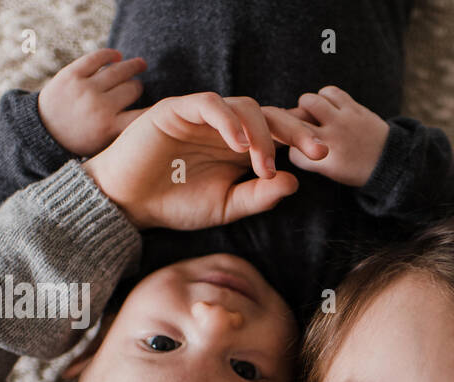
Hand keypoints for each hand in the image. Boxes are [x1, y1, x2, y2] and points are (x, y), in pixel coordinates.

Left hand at [38, 48, 149, 155]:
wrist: (43, 133)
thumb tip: (156, 118)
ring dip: (132, 66)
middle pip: (133, 88)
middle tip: (139, 87)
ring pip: (118, 70)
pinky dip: (110, 55)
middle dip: (138, 87)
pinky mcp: (70, 74)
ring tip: (140, 64)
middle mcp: (100, 107)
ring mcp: (85, 89)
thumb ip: (129, 133)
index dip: (156, 108)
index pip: (145, 114)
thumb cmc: (82, 142)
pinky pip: (96, 58)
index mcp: (111, 128)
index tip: (162, 105)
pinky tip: (117, 56)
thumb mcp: (107, 147)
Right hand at [81, 92, 328, 230]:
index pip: (279, 135)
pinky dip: (227, 119)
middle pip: (270, 115)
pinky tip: (238, 143)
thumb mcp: (226, 206)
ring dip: (260, 133)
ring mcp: (203, 116)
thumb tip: (295, 182)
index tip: (323, 158)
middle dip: (296, 130)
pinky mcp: (177, 109)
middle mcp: (226, 128)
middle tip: (316, 151)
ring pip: (244, 106)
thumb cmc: (176, 204)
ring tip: (262, 162)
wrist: (130, 203)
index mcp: (240, 148)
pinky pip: (209, 103)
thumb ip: (258, 196)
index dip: (302, 141)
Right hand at [285, 85, 388, 187]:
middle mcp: (332, 141)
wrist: (389, 161)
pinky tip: (328, 105)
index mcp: (325, 163)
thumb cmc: (355, 168)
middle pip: (294, 123)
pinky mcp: (354, 108)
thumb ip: (307, 158)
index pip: (292, 152)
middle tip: (295, 124)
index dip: (292, 149)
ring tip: (312, 113)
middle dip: (290, 123)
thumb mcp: (330, 172)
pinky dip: (325, 96)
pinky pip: (330, 92)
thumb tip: (284, 135)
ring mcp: (343, 122)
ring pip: (308, 102)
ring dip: (306, 105)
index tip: (295, 147)